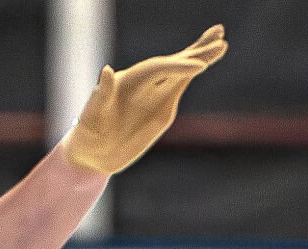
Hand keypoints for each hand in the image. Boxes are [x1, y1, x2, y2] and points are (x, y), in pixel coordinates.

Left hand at [62, 24, 227, 174]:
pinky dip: (191, 75)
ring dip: (201, 57)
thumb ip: (101, 96)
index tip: (198, 66)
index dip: (177, 67)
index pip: (157, 69)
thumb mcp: (90, 117)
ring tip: (221, 43)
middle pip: (174, 63)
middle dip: (197, 51)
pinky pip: (179, 87)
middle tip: (219, 34)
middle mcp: (144, 84)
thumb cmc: (86, 135)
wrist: (91, 156)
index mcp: (128, 81)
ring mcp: (154, 95)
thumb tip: (106, 71)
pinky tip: (203, 65)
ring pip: (181, 72)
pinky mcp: (162, 109)